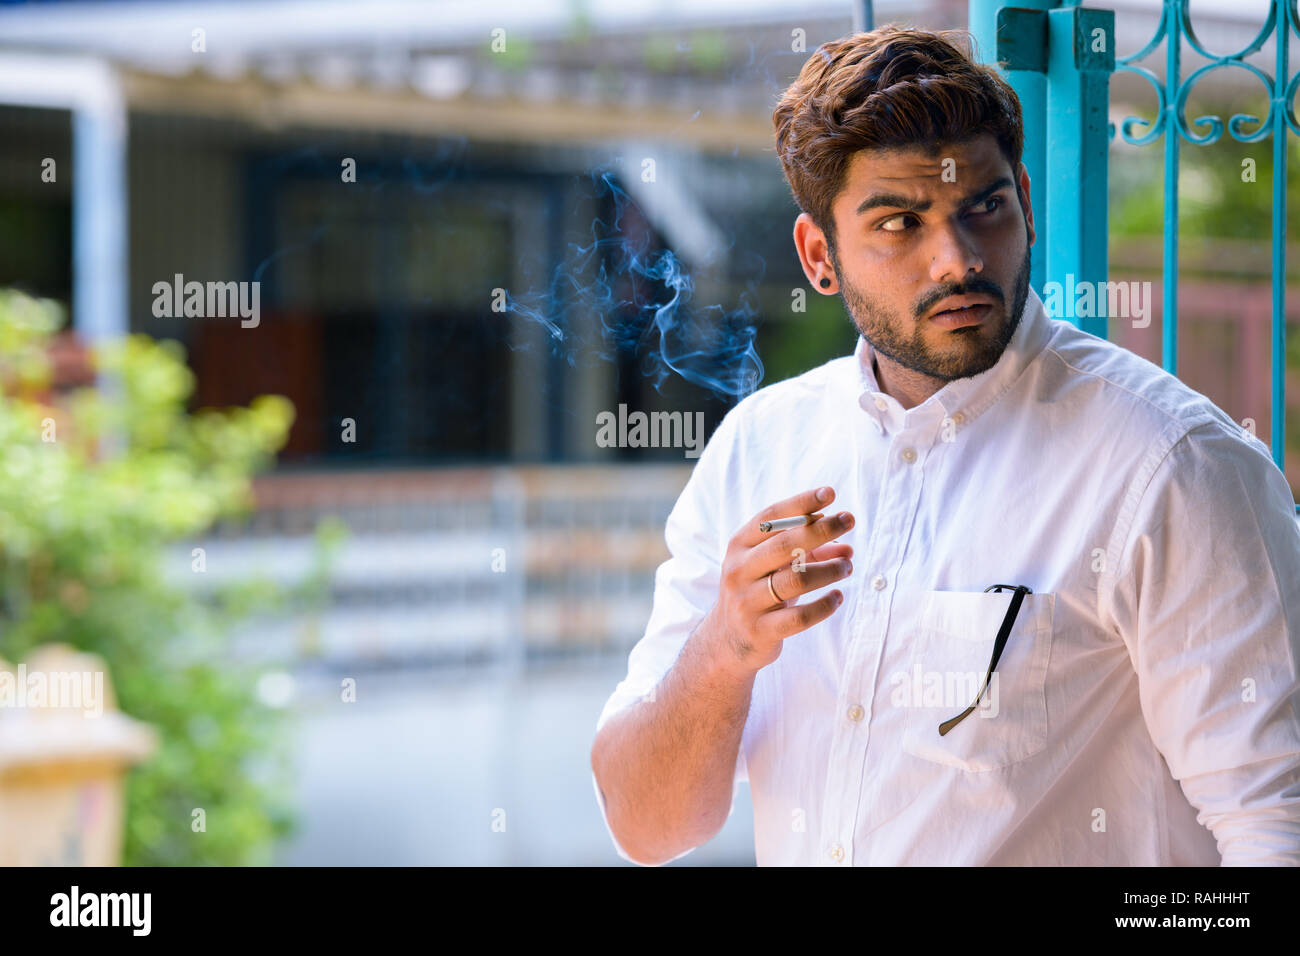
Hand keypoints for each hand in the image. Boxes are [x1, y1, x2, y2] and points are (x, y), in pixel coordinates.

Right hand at [698, 486, 854, 677]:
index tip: (830, 493)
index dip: (800, 503)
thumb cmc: (758, 591)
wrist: (728, 639)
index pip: (770, 517)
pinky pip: (799, 618)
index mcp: (739, 546)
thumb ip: (807, 552)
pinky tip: (838, 597)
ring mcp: (747, 601)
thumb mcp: (774, 567)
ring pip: (796, 580)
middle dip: (821, 530)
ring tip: (847, 565)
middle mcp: (739, 570)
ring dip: (829, 569)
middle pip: (784, 545)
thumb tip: (847, 546)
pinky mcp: (760, 630)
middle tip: (849, 520)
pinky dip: (823, 606)